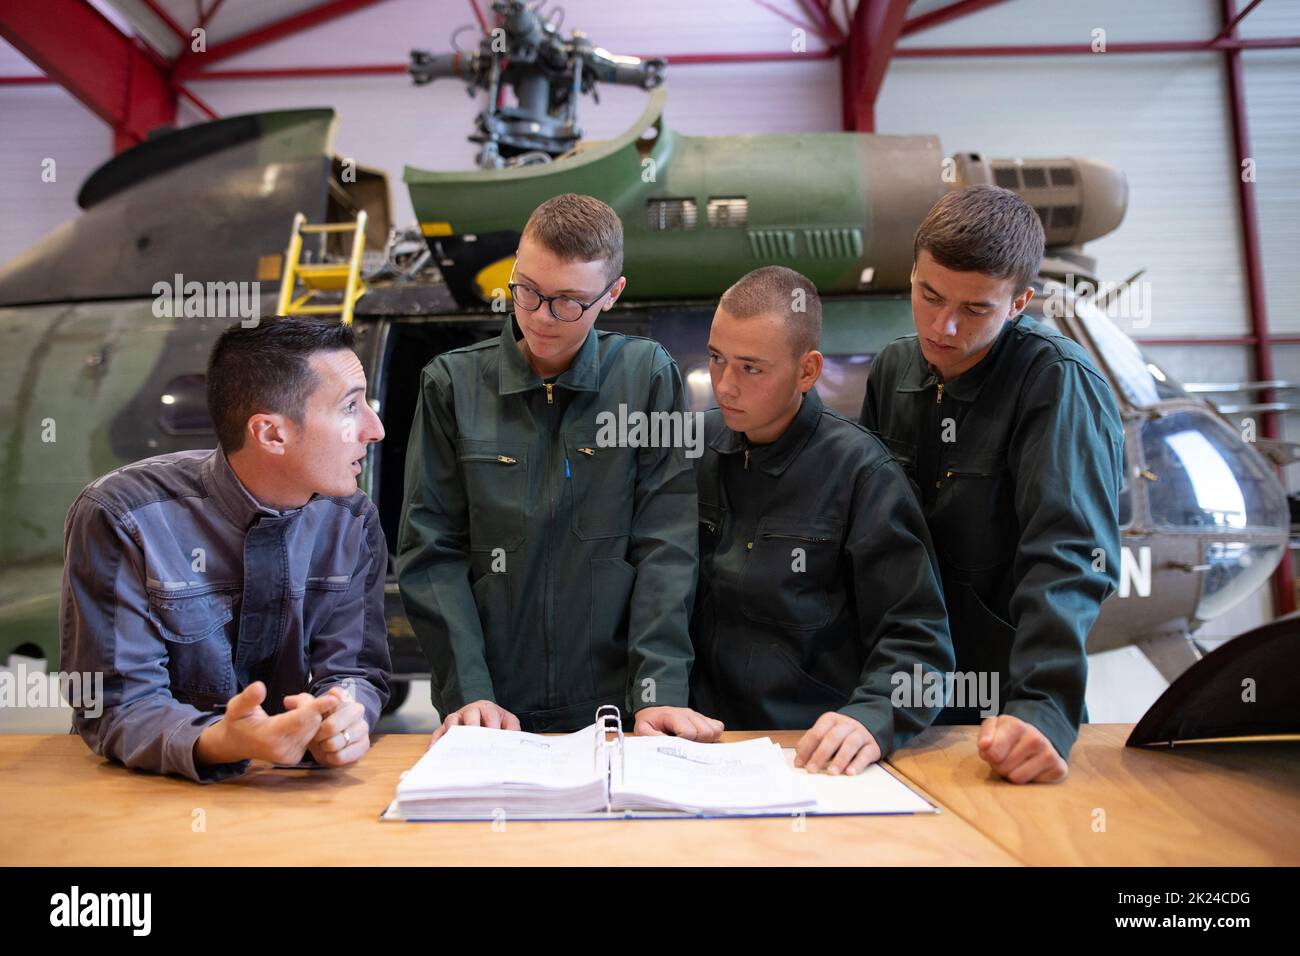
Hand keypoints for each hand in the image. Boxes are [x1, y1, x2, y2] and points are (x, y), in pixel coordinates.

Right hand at [195, 681, 338, 766]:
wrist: (236, 744)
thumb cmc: (238, 721)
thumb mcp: (236, 707)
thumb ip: (248, 698)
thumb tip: (259, 687)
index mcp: (268, 737)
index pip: (298, 721)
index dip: (316, 708)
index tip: (332, 699)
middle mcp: (282, 750)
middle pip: (311, 722)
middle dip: (310, 706)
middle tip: (292, 700)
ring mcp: (291, 756)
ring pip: (315, 728)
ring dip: (311, 715)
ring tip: (292, 709)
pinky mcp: (297, 757)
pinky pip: (313, 736)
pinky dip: (310, 724)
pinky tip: (297, 720)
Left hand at [286, 686, 369, 766]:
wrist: (333, 737)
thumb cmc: (321, 721)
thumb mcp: (311, 709)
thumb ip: (301, 703)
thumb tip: (288, 701)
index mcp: (346, 698)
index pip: (334, 700)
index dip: (322, 711)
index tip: (318, 716)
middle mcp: (357, 711)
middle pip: (332, 726)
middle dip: (319, 734)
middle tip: (316, 736)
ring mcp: (363, 729)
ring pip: (336, 743)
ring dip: (324, 746)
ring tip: (323, 744)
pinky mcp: (363, 747)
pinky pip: (340, 756)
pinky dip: (330, 757)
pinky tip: (329, 753)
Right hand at [428, 699, 519, 747]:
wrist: (484, 718)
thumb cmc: (496, 723)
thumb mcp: (508, 723)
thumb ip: (513, 730)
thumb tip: (515, 744)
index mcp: (487, 708)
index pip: (490, 714)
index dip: (492, 726)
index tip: (494, 738)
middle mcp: (470, 711)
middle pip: (470, 714)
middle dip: (473, 728)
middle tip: (476, 743)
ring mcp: (456, 719)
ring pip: (452, 721)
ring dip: (453, 733)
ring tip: (455, 746)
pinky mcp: (444, 729)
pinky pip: (438, 733)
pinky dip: (436, 742)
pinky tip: (435, 752)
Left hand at [633, 706, 723, 740]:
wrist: (654, 710)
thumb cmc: (650, 722)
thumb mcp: (643, 729)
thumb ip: (651, 737)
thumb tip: (664, 746)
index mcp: (673, 715)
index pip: (689, 732)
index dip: (685, 743)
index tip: (676, 746)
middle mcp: (689, 714)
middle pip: (706, 732)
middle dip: (698, 744)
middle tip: (686, 747)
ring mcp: (698, 716)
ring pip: (715, 730)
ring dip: (707, 741)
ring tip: (693, 744)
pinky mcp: (704, 719)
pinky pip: (718, 727)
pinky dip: (713, 736)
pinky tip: (700, 740)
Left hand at [794, 712, 880, 774]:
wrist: (871, 725)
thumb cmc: (842, 734)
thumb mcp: (825, 733)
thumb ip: (812, 742)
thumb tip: (799, 756)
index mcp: (831, 720)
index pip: (816, 733)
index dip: (806, 749)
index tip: (799, 764)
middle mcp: (846, 725)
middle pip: (832, 738)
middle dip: (820, 754)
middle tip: (812, 770)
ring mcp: (861, 734)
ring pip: (850, 744)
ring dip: (840, 759)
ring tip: (831, 772)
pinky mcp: (873, 746)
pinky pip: (866, 754)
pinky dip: (858, 764)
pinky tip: (850, 773)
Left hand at [978, 714, 1067, 782]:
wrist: (1036, 741)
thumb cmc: (1008, 737)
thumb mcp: (992, 729)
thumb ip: (985, 735)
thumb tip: (984, 746)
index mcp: (1016, 725)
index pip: (993, 754)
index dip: (989, 756)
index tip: (994, 750)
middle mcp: (1035, 738)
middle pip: (1003, 768)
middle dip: (1001, 766)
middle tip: (1008, 758)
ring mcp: (1049, 753)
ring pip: (1017, 779)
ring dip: (1013, 775)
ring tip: (1018, 764)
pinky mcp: (1059, 769)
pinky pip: (1033, 785)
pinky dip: (1029, 780)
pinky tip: (1032, 769)